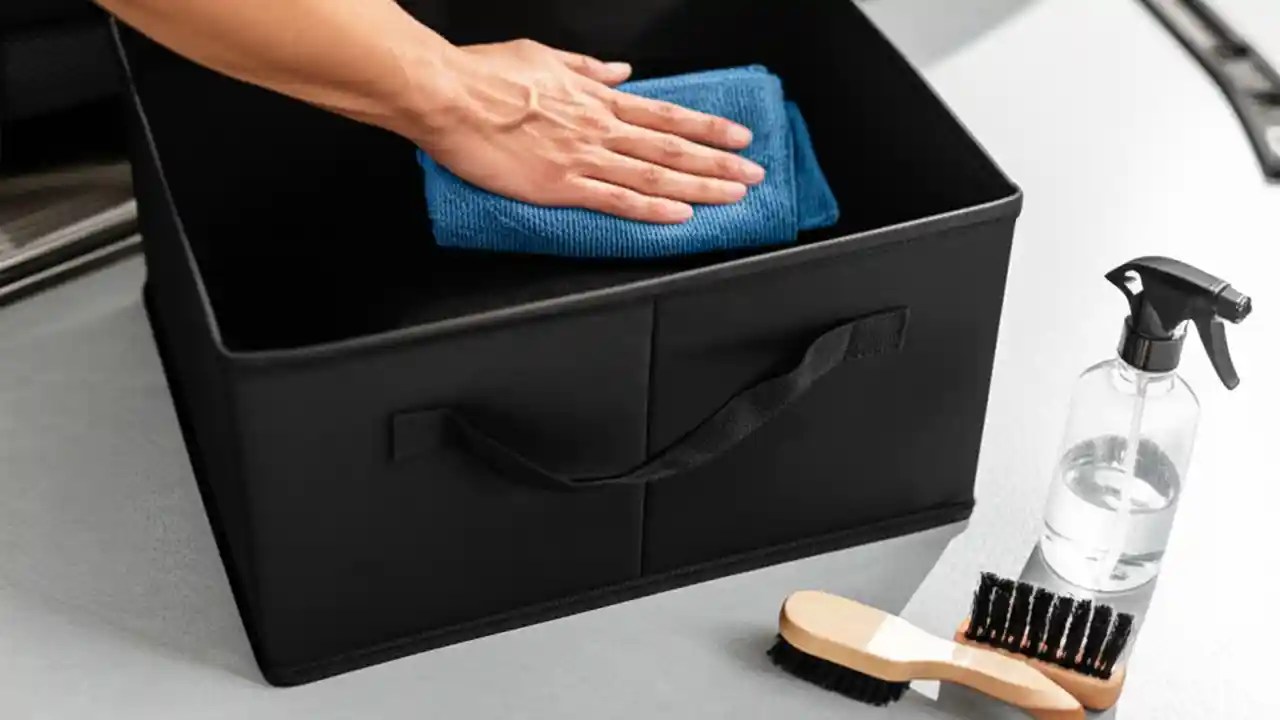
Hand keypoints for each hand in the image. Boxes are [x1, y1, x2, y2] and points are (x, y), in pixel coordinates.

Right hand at [410, 39, 765, 222]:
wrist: (448, 96)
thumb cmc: (486, 74)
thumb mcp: (545, 56)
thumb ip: (587, 68)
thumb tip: (620, 71)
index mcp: (596, 99)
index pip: (666, 116)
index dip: (707, 129)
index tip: (737, 137)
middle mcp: (599, 129)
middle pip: (672, 149)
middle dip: (719, 163)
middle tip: (753, 174)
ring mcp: (583, 159)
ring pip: (654, 176)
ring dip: (700, 188)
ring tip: (733, 197)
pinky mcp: (560, 187)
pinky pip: (615, 201)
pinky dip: (652, 211)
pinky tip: (681, 217)